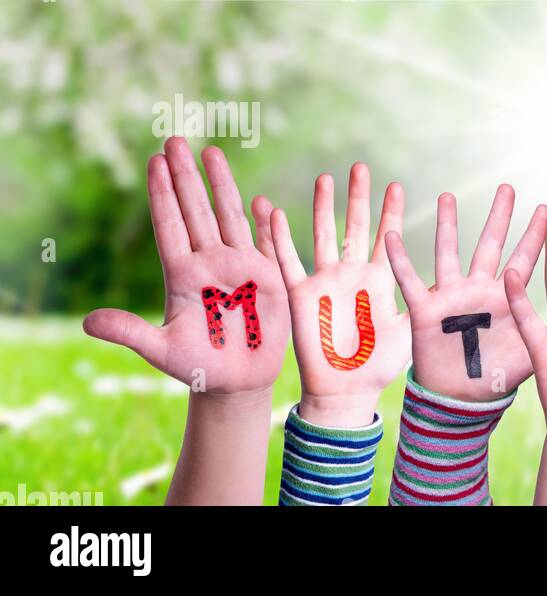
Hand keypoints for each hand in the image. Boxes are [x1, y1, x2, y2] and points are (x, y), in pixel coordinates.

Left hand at [83, 137, 289, 397]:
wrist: (235, 383)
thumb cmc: (196, 368)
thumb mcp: (160, 351)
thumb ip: (129, 332)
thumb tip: (88, 322)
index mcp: (182, 275)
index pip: (170, 225)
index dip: (162, 194)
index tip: (153, 161)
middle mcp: (210, 263)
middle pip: (196, 210)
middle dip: (186, 175)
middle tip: (174, 139)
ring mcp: (240, 269)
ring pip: (228, 218)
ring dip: (221, 185)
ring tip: (211, 151)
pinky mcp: (268, 281)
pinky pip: (266, 245)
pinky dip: (265, 225)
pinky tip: (261, 203)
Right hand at [269, 163, 410, 425]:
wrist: (347, 391)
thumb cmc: (381, 365)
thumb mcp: (409, 328)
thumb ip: (424, 302)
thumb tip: (453, 284)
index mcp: (378, 279)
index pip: (385, 237)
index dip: (390, 212)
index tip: (396, 185)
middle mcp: (351, 275)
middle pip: (353, 227)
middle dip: (358, 198)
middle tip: (361, 167)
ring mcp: (325, 282)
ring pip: (322, 235)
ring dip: (322, 207)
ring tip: (325, 178)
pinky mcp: (301, 296)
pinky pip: (288, 262)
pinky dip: (279, 239)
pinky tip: (276, 212)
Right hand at [385, 185, 546, 400]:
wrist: (461, 400)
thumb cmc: (497, 378)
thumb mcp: (531, 356)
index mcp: (506, 297)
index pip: (524, 259)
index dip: (535, 236)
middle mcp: (479, 290)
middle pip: (490, 245)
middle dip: (499, 217)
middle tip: (508, 188)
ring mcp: (452, 296)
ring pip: (449, 252)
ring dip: (447, 225)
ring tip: (446, 196)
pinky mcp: (425, 310)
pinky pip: (409, 281)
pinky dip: (399, 260)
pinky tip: (391, 235)